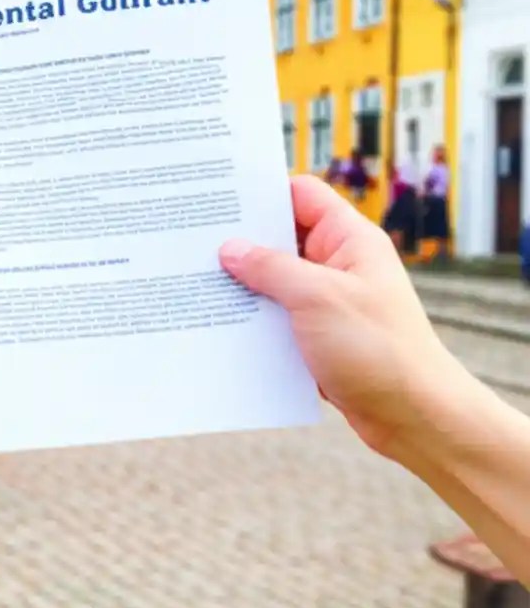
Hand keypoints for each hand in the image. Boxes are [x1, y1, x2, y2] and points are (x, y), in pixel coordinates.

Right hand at [217, 174, 466, 461]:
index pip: (301, 195)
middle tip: (194, 243)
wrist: (413, 415)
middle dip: (241, 242)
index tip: (219, 198)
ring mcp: (328, 301)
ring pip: (274, 281)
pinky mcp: (318, 336)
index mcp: (349, 240)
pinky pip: (276, 317)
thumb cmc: (378, 349)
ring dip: (243, 286)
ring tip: (199, 286)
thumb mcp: (317, 298)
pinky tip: (220, 326)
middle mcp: (339, 265)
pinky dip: (252, 320)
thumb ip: (270, 268)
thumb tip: (230, 249)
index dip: (263, 192)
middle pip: (281, 238)